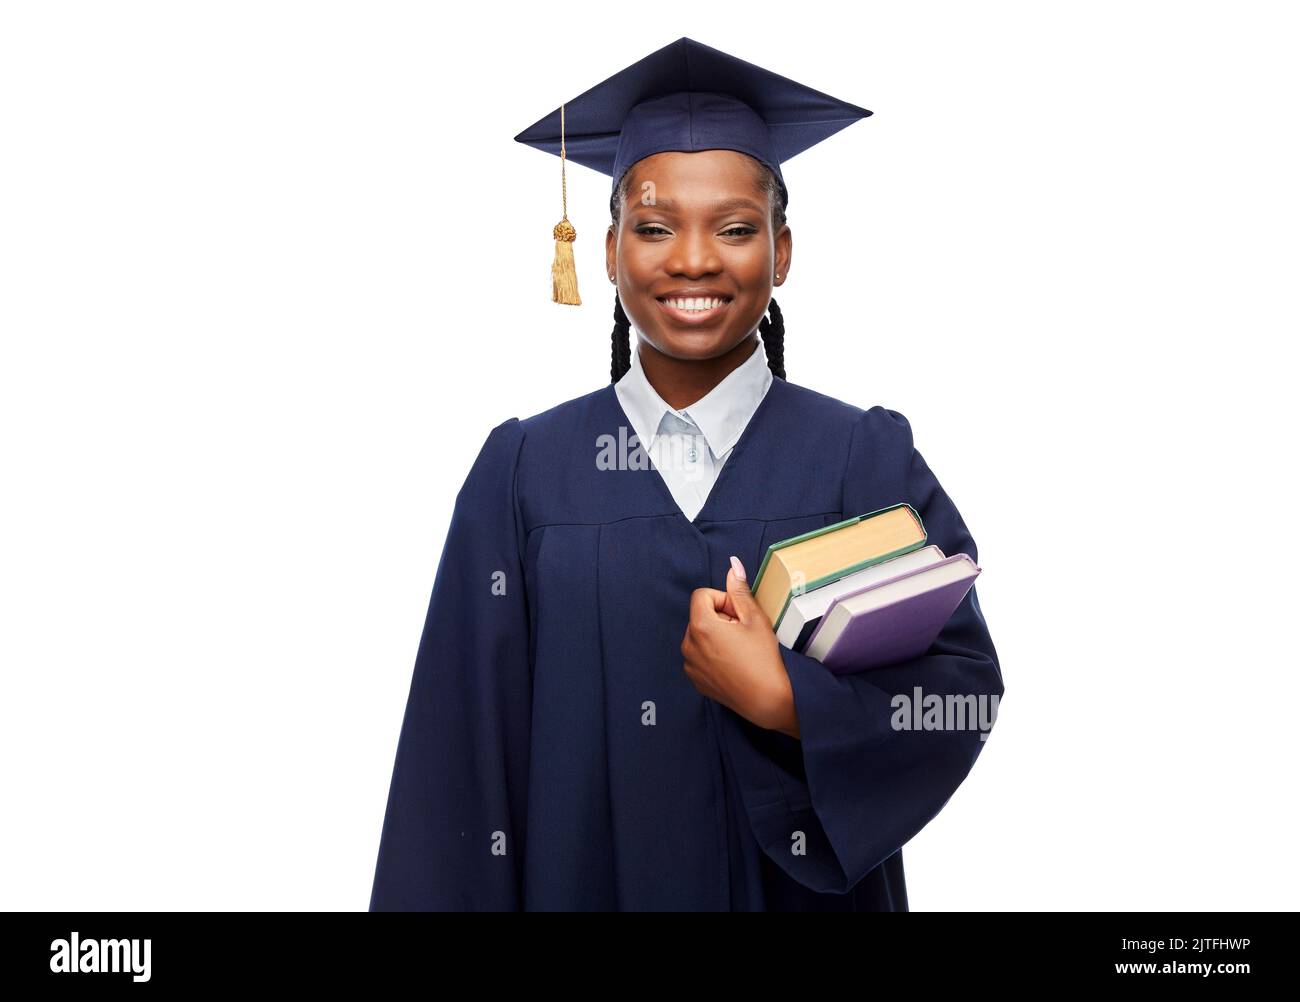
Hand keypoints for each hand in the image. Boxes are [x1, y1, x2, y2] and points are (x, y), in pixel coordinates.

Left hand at [681, 556, 800, 738]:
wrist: (767, 701)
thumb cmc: (764, 659)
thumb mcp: (755, 619)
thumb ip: (739, 591)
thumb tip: (732, 564)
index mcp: (701, 626)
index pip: (702, 595)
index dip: (723, 600)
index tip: (739, 615)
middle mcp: (689, 645)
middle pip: (700, 616)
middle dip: (720, 618)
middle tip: (743, 634)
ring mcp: (690, 665)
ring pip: (699, 636)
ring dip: (716, 636)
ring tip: (739, 650)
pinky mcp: (695, 679)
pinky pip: (699, 656)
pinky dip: (712, 655)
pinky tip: (733, 665)